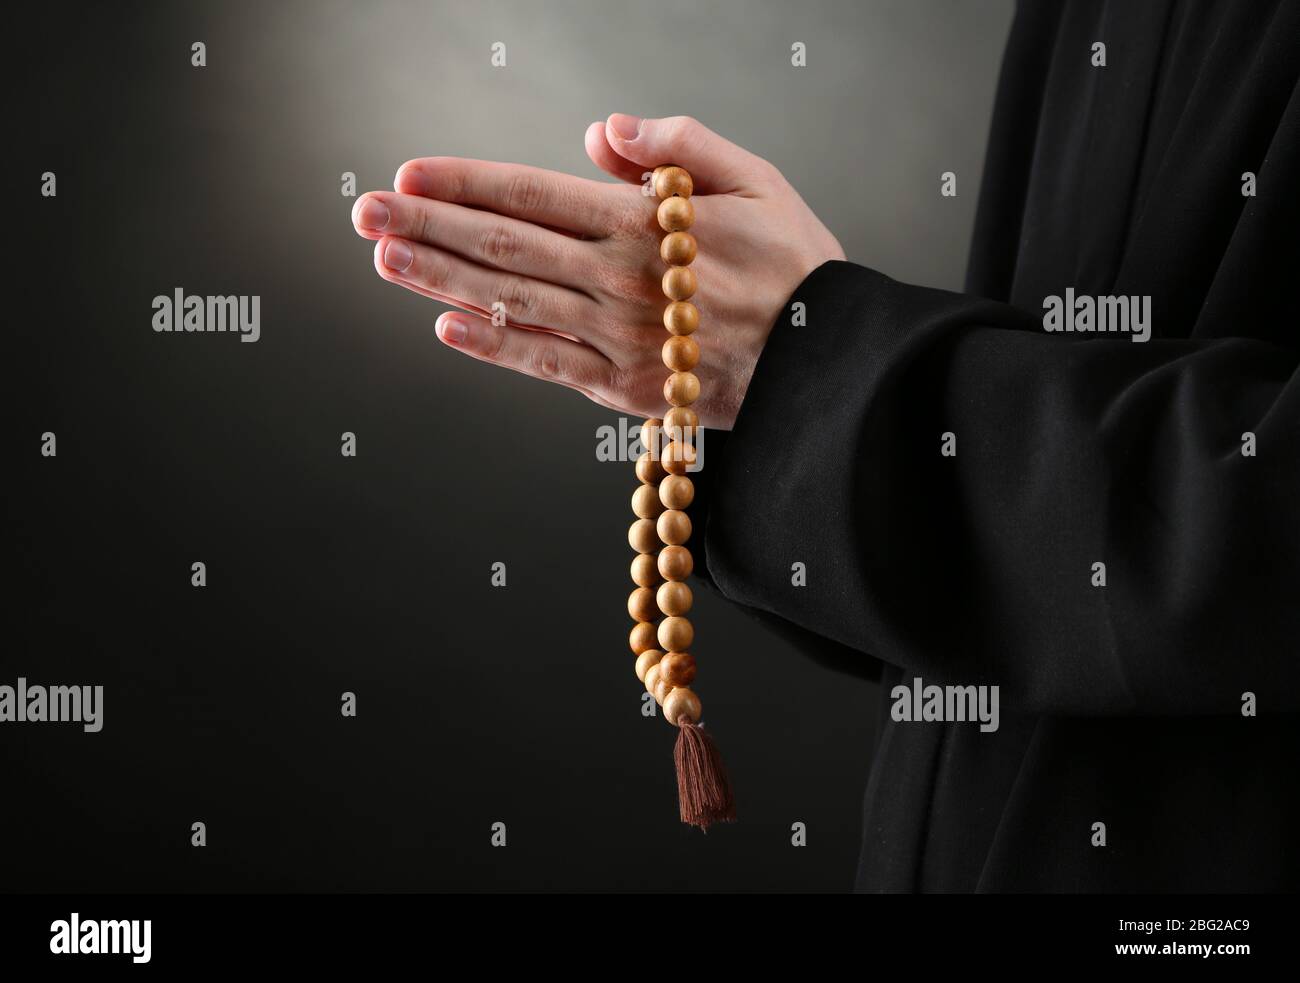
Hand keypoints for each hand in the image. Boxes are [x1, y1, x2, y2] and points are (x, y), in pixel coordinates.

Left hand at [350, 114, 844, 428]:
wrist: (827, 364)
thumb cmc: (795, 267)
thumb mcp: (755, 179)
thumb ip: (678, 145)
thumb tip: (600, 132)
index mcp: (644, 225)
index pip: (533, 194)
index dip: (464, 182)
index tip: (409, 173)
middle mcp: (617, 281)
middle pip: (505, 245)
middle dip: (428, 226)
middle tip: (367, 212)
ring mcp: (614, 338)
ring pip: (510, 301)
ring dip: (439, 279)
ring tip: (384, 259)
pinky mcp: (620, 388)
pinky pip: (544, 364)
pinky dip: (493, 346)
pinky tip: (446, 326)